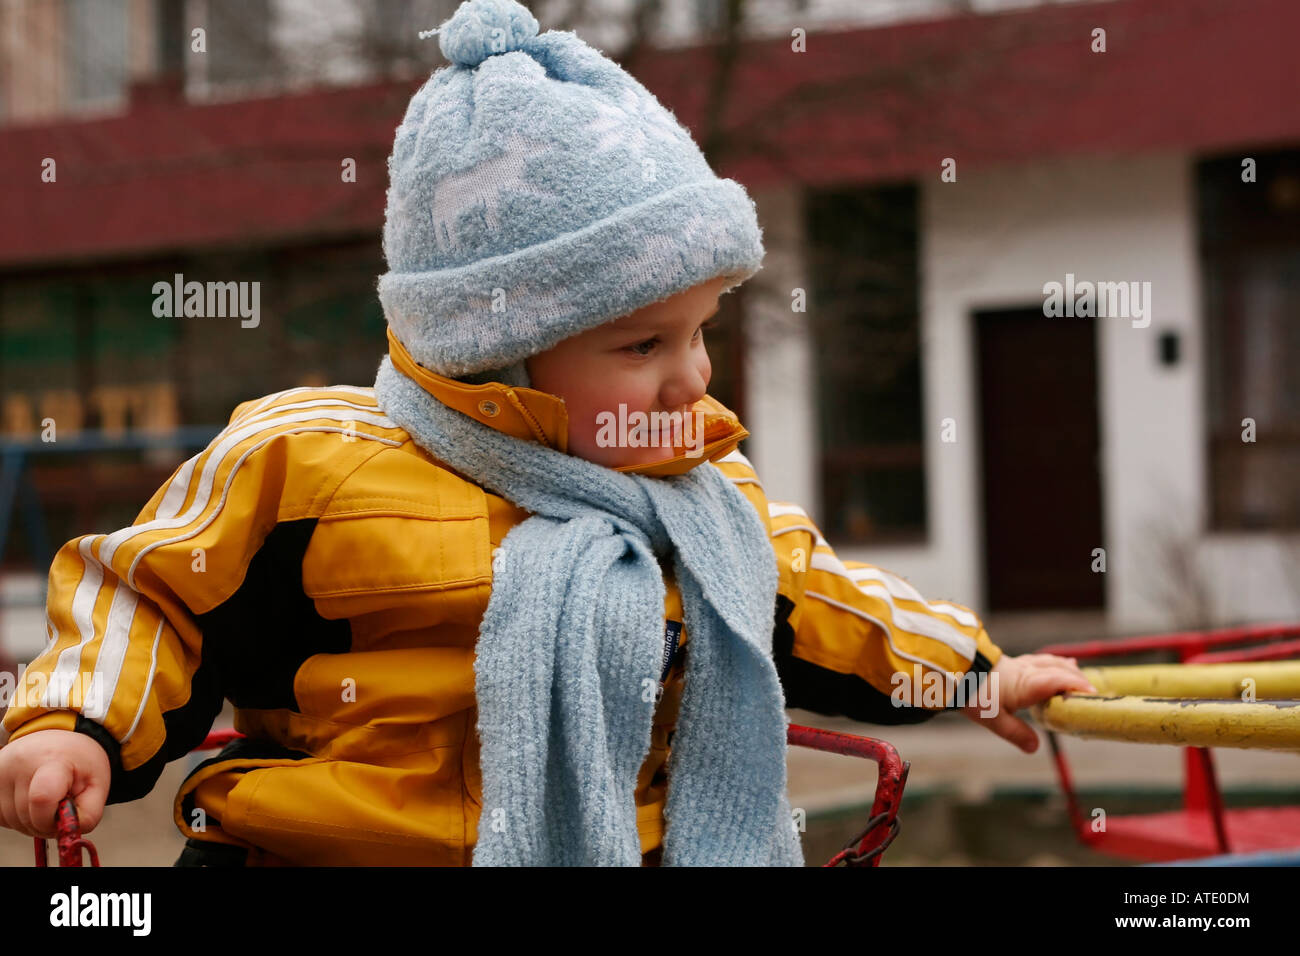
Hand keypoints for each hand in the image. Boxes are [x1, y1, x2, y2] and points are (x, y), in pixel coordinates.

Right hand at [0, 729, 110, 837]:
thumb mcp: (98, 783)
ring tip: (47, 798)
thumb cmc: (79, 761)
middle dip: (48, 822)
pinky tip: (30, 799)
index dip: (53, 817)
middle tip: (61, 802)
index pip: (42, 798)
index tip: (66, 809)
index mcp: (50, 760)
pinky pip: (3, 818)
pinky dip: (19, 817)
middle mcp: (17, 765)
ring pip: (14, 822)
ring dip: (33, 821)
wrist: (57, 738)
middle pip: (28, 818)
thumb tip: (68, 835)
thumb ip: (89, 814)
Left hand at [959, 653, 1096, 753]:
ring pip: (1050, 663)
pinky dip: (1054, 663)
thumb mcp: (994, 719)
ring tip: (1080, 674)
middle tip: (1093, 693)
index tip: (1093, 696)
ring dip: (1067, 669)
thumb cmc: (973, 694)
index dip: (1076, 687)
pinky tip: (1060, 662)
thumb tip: (1035, 748)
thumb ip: (1017, 733)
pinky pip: (1040, 660)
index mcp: (1026, 684)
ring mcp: (1020, 665)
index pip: (1058, 681)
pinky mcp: (1012, 663)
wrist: (951, 670)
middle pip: (1059, 670)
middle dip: (1077, 680)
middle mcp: (1027, 671)